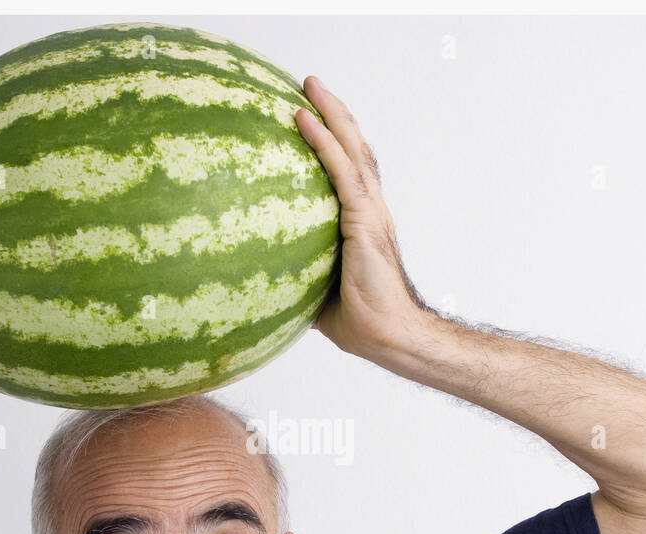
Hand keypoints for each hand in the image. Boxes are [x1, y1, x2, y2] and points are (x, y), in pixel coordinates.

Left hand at [295, 77, 430, 358]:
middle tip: (309, 85)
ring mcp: (371, 212)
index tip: (314, 117)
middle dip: (334, 113)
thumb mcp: (317, 291)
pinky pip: (342, 173)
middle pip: (355, 148)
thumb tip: (258, 274)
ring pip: (352, 150)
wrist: (387, 337)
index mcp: (364, 222)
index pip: (352, 171)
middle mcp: (372, 209)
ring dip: (330, 113)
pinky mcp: (365, 221)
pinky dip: (324, 143)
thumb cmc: (359, 321)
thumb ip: (296, 273)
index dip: (336, 141)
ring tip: (309, 85)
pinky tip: (303, 120)